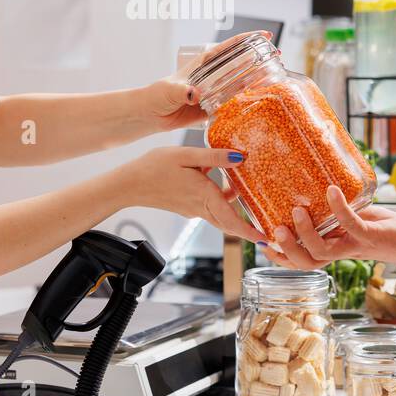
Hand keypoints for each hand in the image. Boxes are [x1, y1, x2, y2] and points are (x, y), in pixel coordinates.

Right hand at [115, 146, 263, 242]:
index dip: (249, 232)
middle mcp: (200, 207)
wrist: (129, 184)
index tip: (265, 240)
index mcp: (203, 195)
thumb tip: (240, 157)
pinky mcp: (187, 206)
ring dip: (237, 215)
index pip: (231, 220)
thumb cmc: (154, 167)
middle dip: (248, 229)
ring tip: (255, 205)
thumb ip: (213, 156)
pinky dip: (223, 203)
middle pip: (229, 223)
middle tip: (267, 230)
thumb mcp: (185, 155)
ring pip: (220, 216)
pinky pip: (210, 208)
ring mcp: (192, 209)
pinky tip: (229, 185)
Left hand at [137, 30, 272, 132]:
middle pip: (240, 64)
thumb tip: (194, 94)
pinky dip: (245, 104)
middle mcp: (213, 74)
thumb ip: (182, 90)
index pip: (230, 46)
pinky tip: (258, 104)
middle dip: (258, 60)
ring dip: (255, 81)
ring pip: (240, 83)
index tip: (265, 35)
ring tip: (274, 80)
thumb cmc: (157, 95)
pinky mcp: (214, 107)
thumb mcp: (170, 89)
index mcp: (205, 63)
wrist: (150, 114)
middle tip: (277, 58)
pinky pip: (233, 104)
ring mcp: (215, 90)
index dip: (248, 39)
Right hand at [261, 185, 395, 269]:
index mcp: (332, 250)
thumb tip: (311, 189)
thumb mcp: (352, 220)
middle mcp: (340, 252)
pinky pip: (351, 225)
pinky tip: (332, 191)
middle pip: (306, 262)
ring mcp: (354, 246)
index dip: (280, 258)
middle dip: (287, 249)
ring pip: (323, 250)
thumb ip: (333, 214)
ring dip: (307, 231)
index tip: (262, 243)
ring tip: (298, 210)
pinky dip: (339, 208)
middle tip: (274, 230)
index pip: (301, 261)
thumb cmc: (381, 228)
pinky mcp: (370, 237)